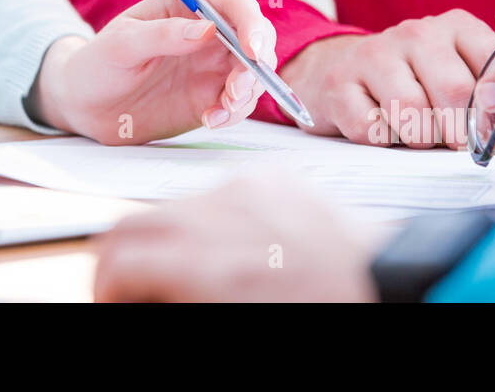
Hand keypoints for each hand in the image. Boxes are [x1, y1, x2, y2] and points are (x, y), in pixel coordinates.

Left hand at [30, 0, 275, 143]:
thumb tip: (207, 30)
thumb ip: (162, 35)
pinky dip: (233, 113)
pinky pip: (237, 103)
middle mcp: (206, 33)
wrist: (84, 106)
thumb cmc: (96, 64)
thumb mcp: (121, 45)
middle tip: (236, 90)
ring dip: (247, 93)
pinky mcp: (209, 97)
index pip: (235, 6)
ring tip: (219, 111)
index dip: (252, 24)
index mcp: (185, 6)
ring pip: (253, 74)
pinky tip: (210, 120)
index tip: (252, 51)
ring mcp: (210, 67)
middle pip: (256, 39)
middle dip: (257, 64)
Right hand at [94, 174, 380, 301]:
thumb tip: (136, 298)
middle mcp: (223, 216)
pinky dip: (213, 220)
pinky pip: (221, 192)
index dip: (103, 289)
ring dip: (167, 240)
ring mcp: (249, 188)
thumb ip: (174, 301)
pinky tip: (233, 248)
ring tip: (190, 273)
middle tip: (132, 292)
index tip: (113, 303)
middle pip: (132, 225)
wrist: (391, 287)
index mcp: (210, 267)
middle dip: (121, 262)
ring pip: (174, 206)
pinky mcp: (274, 177)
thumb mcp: (228, 317)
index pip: (118, 260)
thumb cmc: (319, 311)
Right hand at [280, 10, 494, 147]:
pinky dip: (382, 141)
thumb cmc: (414, 81)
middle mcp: (415, 32)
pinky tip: (382, 128)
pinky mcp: (338, 83)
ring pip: (412, 113)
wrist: (338, 69)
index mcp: (455, 27)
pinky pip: (372, 129)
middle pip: (455, 92)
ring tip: (417, 134)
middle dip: (460, 132)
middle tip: (455, 144)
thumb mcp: (459, 72)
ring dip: (420, 138)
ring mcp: (373, 54)